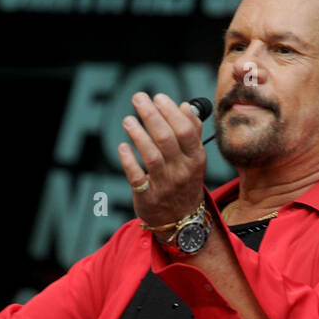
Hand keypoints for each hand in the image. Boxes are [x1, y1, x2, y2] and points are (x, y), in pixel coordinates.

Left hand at [117, 92, 206, 228]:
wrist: (182, 221)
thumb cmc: (186, 182)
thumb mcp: (195, 159)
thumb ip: (192, 132)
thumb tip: (185, 106)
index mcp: (195, 158)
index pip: (185, 130)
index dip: (170, 112)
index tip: (157, 97)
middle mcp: (182, 171)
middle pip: (166, 139)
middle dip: (151, 115)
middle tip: (138, 99)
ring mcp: (164, 185)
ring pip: (151, 156)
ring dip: (138, 135)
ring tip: (128, 120)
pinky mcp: (147, 197)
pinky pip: (137, 177)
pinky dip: (128, 160)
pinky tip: (122, 146)